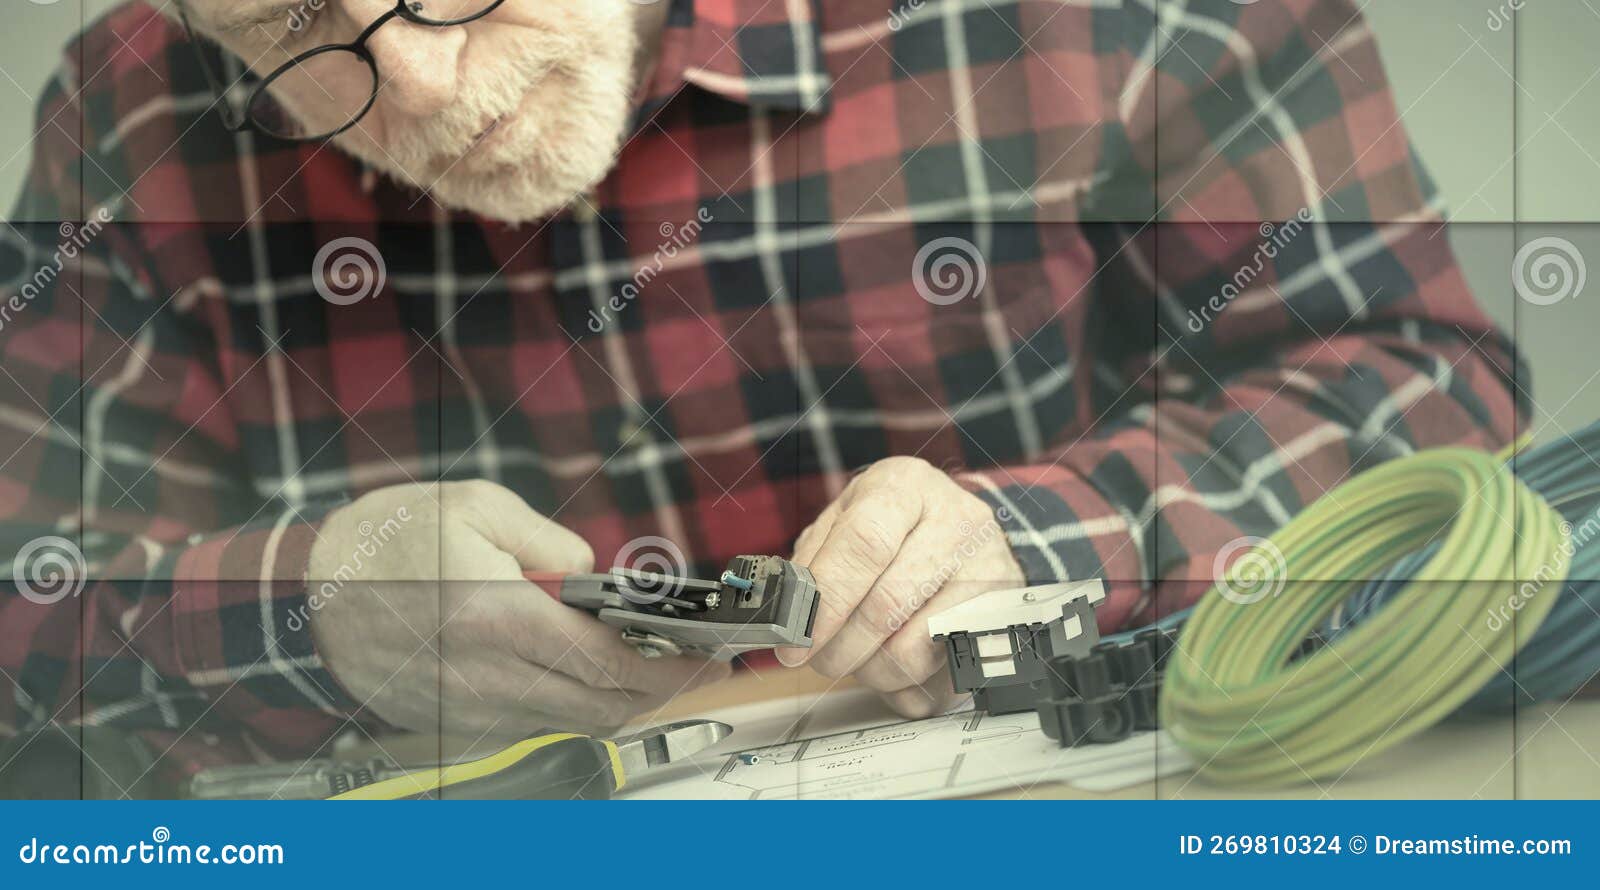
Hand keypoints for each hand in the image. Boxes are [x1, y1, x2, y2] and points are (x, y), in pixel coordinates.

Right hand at [307, 481, 729, 740]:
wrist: (308, 598)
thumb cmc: (385, 543)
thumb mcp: (475, 507)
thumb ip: (549, 541)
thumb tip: (593, 575)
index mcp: (497, 618)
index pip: (607, 661)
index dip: (670, 665)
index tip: (708, 654)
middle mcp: (489, 676)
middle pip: (603, 704)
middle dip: (662, 688)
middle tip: (697, 663)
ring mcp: (475, 709)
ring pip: (577, 723)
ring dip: (623, 701)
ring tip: (653, 665)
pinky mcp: (463, 723)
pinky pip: (540, 724)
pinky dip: (578, 705)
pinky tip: (589, 673)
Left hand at [781, 458, 1024, 717]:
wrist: (963, 532)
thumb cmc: (894, 526)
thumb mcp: (847, 519)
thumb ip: (813, 561)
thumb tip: (788, 616)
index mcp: (907, 486)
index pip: (865, 544)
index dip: (826, 600)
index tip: (795, 639)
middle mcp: (958, 521)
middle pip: (888, 605)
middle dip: (839, 648)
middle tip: (817, 659)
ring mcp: (990, 571)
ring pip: (914, 652)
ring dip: (871, 671)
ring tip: (859, 657)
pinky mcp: (1002, 618)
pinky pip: (940, 679)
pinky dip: (906, 686)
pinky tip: (896, 664)